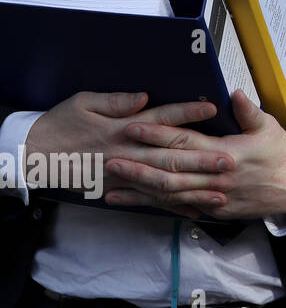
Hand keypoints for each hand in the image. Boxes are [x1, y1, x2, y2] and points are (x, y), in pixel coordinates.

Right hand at [26, 91, 230, 211]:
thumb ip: (116, 101)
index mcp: (122, 127)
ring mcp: (124, 174)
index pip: (160, 118)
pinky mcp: (120, 188)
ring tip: (220, 192)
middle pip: (170, 155)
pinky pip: (150, 199)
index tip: (211, 109)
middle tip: (229, 161)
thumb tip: (144, 96)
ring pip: (164, 183)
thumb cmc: (60, 123)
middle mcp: (127, 152)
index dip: (186, 113)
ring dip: (194, 188)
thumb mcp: (84, 102)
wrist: (34, 154)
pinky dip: (172, 206)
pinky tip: (194, 211)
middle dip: (201, 159)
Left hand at [105, 89, 285, 219]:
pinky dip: (156, 205)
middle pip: (172, 171)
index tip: (134, 126)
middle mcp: (217, 177)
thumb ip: (249, 111)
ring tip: (113, 185)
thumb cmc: (280, 154)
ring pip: (171, 194)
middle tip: (111, 158)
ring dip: (141, 190)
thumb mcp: (269, 127)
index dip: (159, 134)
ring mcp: (214, 196)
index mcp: (229, 152)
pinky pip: (180, 206)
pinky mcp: (214, 209)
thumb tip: (233, 94)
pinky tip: (135, 202)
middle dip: (139, 164)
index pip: (186, 142)